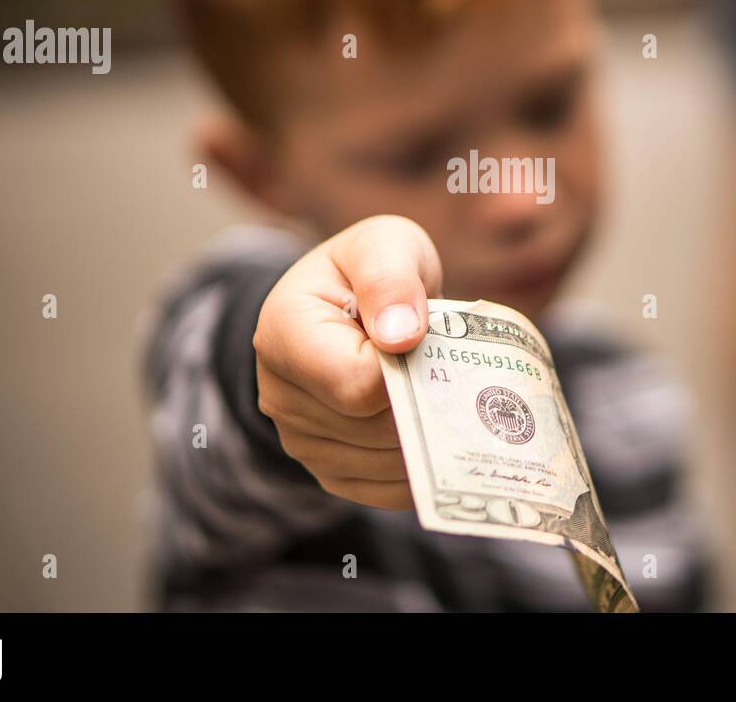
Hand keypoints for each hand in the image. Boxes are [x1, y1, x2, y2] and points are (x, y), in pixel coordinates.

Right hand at [253, 215, 442, 508]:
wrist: (349, 304)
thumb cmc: (370, 269)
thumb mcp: (383, 244)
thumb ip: (390, 278)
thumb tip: (402, 336)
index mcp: (283, 331)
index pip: (355, 382)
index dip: (407, 368)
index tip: (428, 339)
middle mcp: (280, 395)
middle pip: (377, 428)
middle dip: (427, 402)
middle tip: (455, 370)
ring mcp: (302, 440)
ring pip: (387, 463)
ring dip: (432, 435)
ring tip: (447, 393)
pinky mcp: (329, 471)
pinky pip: (387, 491)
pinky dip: (426, 467)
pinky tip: (444, 434)